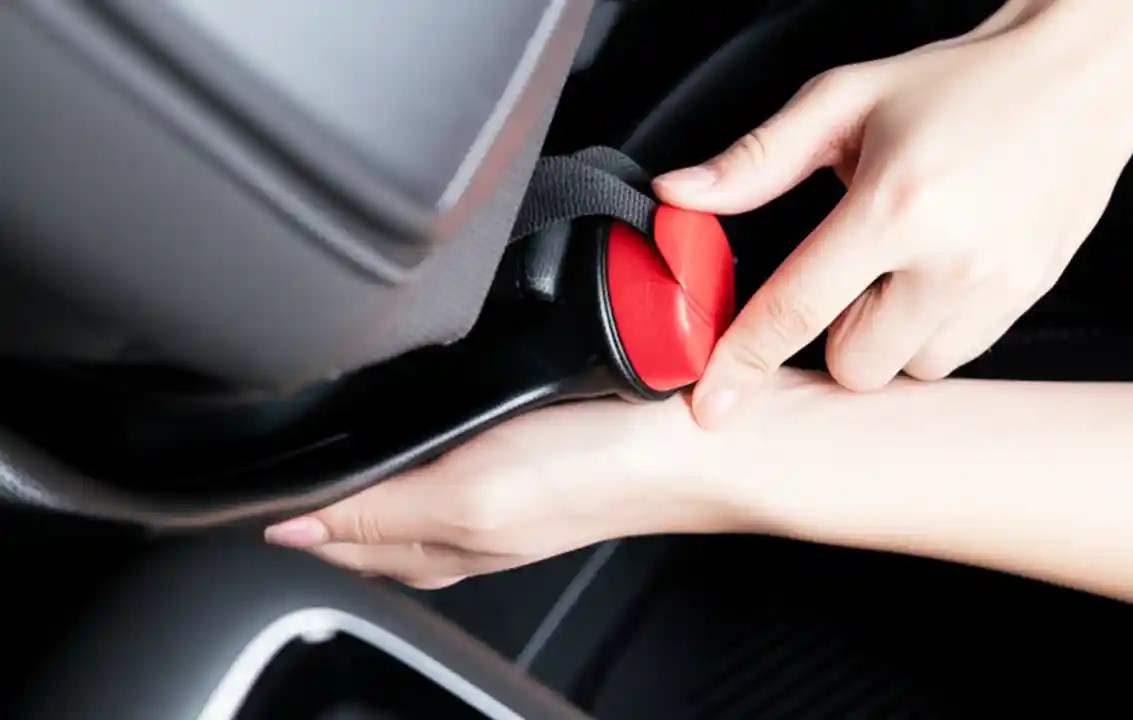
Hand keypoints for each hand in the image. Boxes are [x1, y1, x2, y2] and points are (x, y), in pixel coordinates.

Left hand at [263, 396, 733, 588]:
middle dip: (316, 498)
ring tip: (329, 443)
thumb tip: (289, 527)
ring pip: (402, 493)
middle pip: (362, 522)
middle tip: (276, 458)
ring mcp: (498, 494)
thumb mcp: (470, 493)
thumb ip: (378, 511)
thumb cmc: (598, 471)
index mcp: (439, 544)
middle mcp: (463, 525)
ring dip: (361, 472)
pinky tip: (425, 423)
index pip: (332, 539)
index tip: (244, 482)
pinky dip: (418, 448)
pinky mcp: (531, 462)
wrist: (692, 446)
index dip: (287, 513)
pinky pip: (449, 462)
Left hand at [653, 0, 1132, 427]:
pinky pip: (956, 357)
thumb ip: (755, 159)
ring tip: (904, 265)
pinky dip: (931, 332)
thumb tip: (679, 195)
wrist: (1080, 72)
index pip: (796, 310)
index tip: (712, 407)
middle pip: (855, 365)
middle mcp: (950, 259)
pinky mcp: (1030, 297)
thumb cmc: (960, 82)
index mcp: (893, 206)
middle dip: (834, 332)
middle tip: (852, 268)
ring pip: (907, 370)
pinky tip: (940, 272)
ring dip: (887, 337)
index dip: (744, 363)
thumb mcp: (844, 100)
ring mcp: (999, 286)